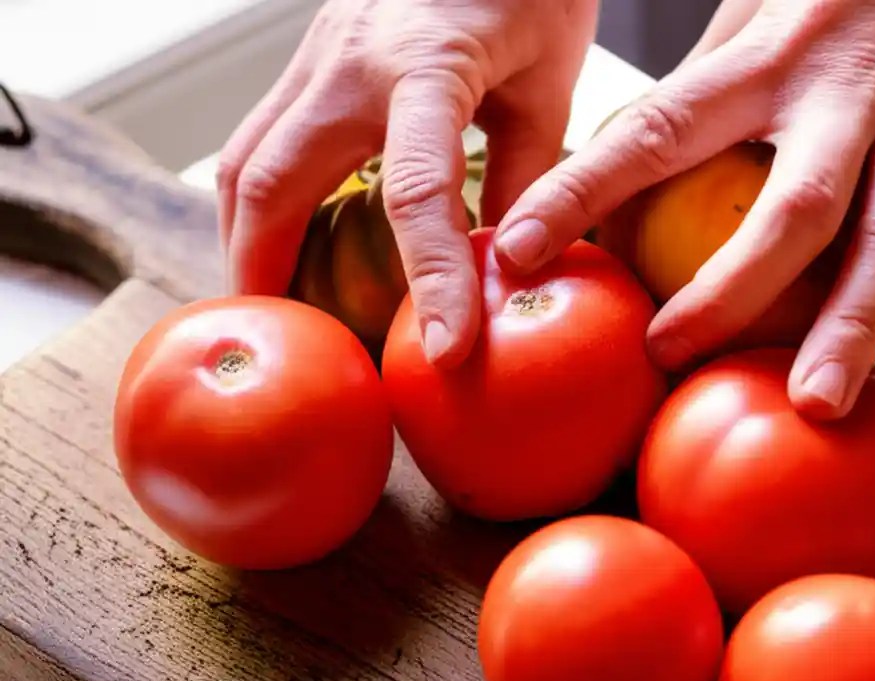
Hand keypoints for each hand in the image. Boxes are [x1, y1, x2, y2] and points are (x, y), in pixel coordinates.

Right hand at [216, 0, 597, 365]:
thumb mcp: (547, 82)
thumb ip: (528, 176)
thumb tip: (509, 266)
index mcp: (423, 67)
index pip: (417, 195)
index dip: (433, 281)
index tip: (447, 352)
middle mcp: (348, 61)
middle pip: (270, 182)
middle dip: (266, 269)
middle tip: (284, 341)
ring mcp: (316, 52)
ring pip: (245, 157)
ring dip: (247, 236)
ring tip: (271, 301)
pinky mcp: (311, 54)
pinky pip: (264, 134)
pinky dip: (263, 196)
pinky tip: (286, 236)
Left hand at [493, 0, 874, 418]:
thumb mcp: (754, 6)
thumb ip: (707, 87)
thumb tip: (636, 171)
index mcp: (770, 54)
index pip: (658, 129)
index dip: (582, 192)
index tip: (521, 249)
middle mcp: (846, 92)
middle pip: (792, 212)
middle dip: (730, 297)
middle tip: (671, 357)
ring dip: (851, 329)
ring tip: (815, 402)